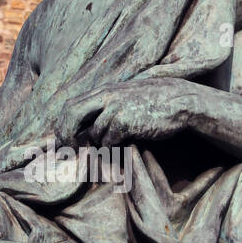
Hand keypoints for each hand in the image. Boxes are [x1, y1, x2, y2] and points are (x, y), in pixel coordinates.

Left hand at [54, 79, 192, 147]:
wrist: (178, 100)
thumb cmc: (151, 103)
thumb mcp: (124, 98)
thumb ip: (105, 107)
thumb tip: (84, 129)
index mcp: (103, 90)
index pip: (70, 106)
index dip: (62, 126)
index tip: (64, 142)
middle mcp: (106, 96)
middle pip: (72, 115)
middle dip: (66, 135)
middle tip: (70, 152)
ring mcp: (115, 107)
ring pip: (94, 134)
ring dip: (102, 145)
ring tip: (116, 146)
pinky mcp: (125, 121)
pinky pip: (109, 141)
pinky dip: (114, 148)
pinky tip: (126, 145)